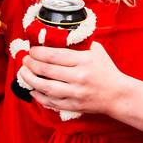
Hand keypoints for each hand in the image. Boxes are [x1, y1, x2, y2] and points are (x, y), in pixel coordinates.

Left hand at [19, 41, 133, 117]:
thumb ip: (79, 44)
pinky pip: (51, 101)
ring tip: (23, 73)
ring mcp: (75, 93)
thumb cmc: (107, 70)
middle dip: (31, 64)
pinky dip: (38, 96)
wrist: (118, 95)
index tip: (32, 50)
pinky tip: (32, 89)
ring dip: (30, 79)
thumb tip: (57, 36)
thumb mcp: (97, 51)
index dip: (38, 52)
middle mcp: (79, 77)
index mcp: (84, 61)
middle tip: (25, 60)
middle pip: (47, 70)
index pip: (54, 55)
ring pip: (46, 87)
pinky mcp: (73, 105)